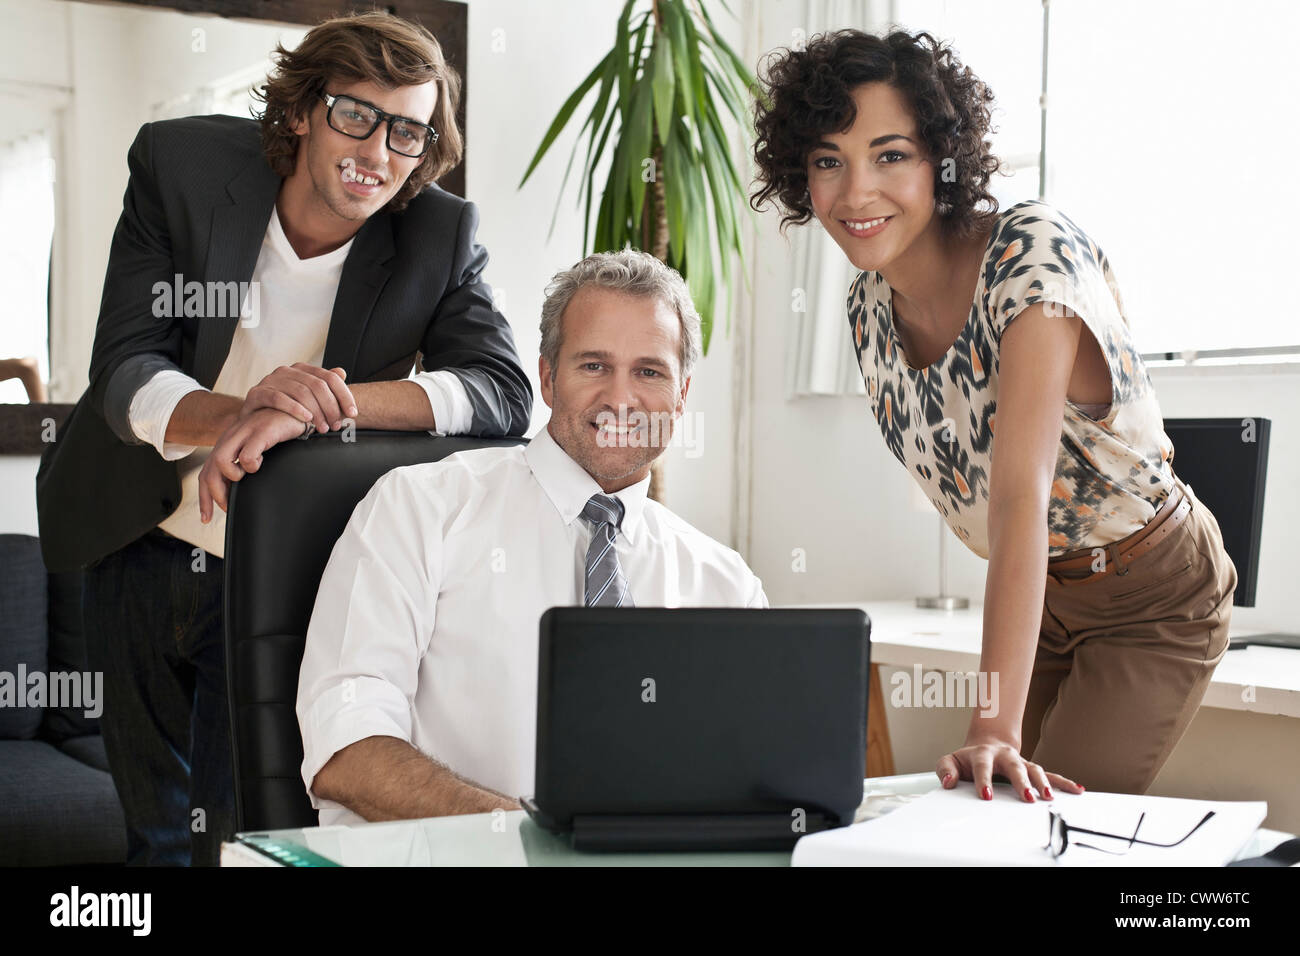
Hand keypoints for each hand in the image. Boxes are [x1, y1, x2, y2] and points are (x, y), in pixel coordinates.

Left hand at [198, 408, 310, 522]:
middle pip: (209, 470)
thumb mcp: (258, 448)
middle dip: (215, 494)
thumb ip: (246, 464)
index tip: (206, 518)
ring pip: (221, 461)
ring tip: (247, 477)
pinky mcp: (261, 430)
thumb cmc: (280, 430)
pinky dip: (251, 465)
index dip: (204, 498)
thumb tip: (242, 492)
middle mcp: (231, 438)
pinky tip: (261, 464)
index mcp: (229, 444)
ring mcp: (244, 433)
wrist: (296, 407)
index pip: (207, 473)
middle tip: (229, 506)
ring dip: (232, 476)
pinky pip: (247, 454)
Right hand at [240, 363, 356, 434]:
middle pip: (317, 385)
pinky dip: (294, 408)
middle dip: (331, 407)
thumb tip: (342, 372)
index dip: (344, 395)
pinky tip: (306, 419)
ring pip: (300, 391)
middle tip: (337, 425)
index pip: (330, 377)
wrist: (252, 420)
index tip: (353, 413)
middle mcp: (286, 371)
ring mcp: (270, 380)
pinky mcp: (256, 393)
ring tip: (323, 428)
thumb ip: (324, 387)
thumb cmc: (283, 411)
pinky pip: (277, 398)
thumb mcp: (307, 399)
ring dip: (316, 411)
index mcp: (302, 370)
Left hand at [936, 732, 1084, 801]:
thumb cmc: (968, 759)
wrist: (986, 746)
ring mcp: (1020, 762)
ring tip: (1049, 797)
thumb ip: (946, 769)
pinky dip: (1063, 782)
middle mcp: (1005, 756)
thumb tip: (948, 781)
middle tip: (1027, 797)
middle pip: (1014, 767)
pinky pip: (1050, 775)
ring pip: (1035, 769)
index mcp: (983, 754)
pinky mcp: (1031, 769)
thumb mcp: (951, 761)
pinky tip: (1076, 790)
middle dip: (1021, 782)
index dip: (984, 781)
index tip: (986, 795)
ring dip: (1043, 783)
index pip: (983, 767)